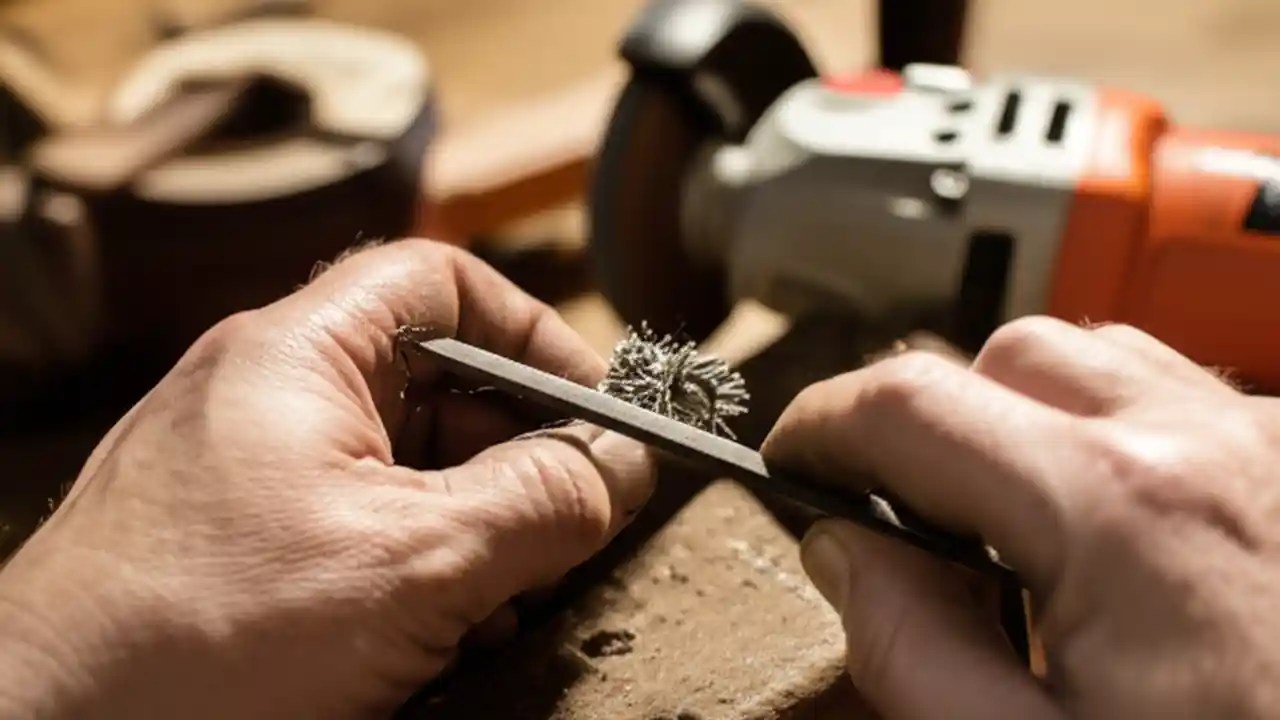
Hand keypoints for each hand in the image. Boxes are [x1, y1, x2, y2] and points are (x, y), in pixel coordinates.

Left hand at [0, 239, 654, 718]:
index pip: (442, 282)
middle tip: (573, 525)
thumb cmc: (202, 636)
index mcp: (301, 354)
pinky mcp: (237, 546)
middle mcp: (270, 395)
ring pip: (403, 466)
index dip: (534, 333)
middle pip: (435, 382)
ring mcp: (248, 473)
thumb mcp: (415, 562)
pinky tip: (442, 636)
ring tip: (508, 600)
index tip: (598, 411)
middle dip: (518, 454)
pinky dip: (419, 568)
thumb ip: (540, 500)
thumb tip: (624, 463)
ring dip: (476, 525)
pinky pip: (357, 527)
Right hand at [763, 316, 1279, 718]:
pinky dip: (1112, 430)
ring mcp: (1273, 446)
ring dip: (1023, 414)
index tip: (797, 462)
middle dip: (931, 420)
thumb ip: (910, 649)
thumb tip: (843, 549)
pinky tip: (1108, 521)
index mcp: (1120, 515)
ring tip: (1011, 519)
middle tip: (906, 516)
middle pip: (1008, 356)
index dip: (825, 423)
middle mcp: (1206, 446)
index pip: (912, 403)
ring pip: (1098, 358)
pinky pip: (1182, 396)